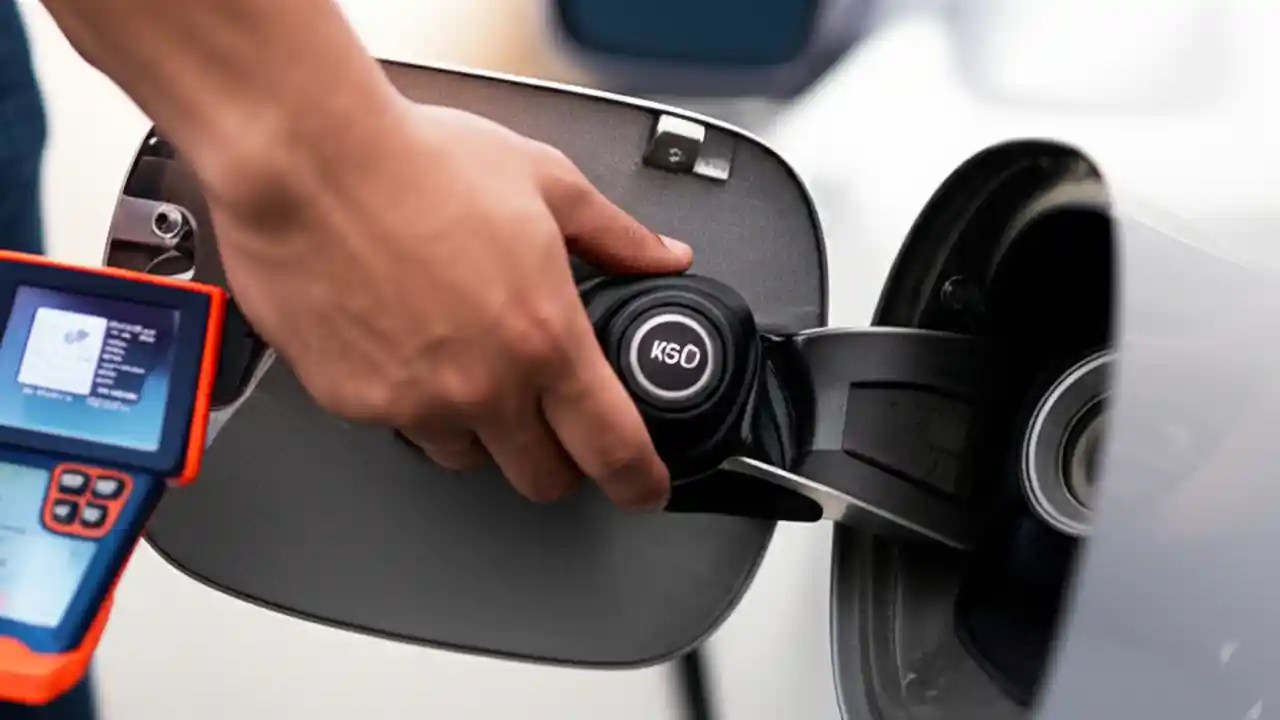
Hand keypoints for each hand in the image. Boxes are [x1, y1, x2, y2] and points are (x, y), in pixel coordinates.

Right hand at [202, 97, 692, 509]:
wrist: (303, 159)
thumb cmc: (414, 161)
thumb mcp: (543, 181)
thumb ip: (613, 234)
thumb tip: (659, 255)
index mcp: (543, 337)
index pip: (612, 448)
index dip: (638, 481)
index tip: (643, 487)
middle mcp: (482, 385)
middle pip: (541, 478)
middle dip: (559, 461)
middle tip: (555, 426)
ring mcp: (413, 402)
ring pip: (467, 456)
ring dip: (481, 429)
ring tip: (467, 361)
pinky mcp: (351, 402)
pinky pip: (399, 426)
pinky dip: (413, 401)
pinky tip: (406, 343)